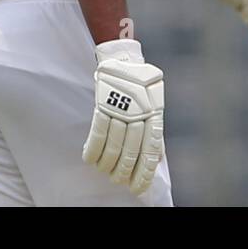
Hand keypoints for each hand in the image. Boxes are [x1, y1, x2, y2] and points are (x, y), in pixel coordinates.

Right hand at [82, 39, 164, 195]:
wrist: (123, 60)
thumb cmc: (140, 87)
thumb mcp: (154, 106)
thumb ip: (154, 132)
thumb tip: (157, 159)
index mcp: (155, 114)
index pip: (151, 149)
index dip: (144, 171)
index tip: (138, 188)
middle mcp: (140, 112)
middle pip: (131, 150)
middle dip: (124, 171)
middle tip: (118, 181)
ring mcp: (121, 108)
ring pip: (114, 145)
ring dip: (107, 163)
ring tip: (105, 171)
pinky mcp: (103, 103)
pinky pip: (97, 133)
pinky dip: (93, 150)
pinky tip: (90, 160)